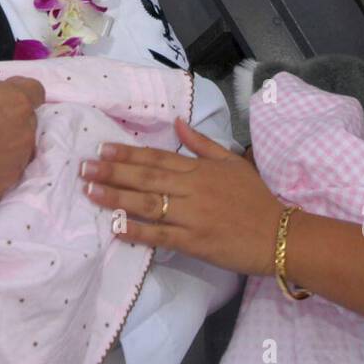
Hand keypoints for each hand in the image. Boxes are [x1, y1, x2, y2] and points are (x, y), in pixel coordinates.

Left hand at [80, 117, 280, 276]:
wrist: (280, 235)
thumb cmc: (256, 199)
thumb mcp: (232, 163)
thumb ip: (203, 144)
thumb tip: (177, 122)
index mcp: (200, 169)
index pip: (158, 157)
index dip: (129, 153)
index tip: (103, 148)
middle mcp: (193, 189)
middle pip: (146, 176)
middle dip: (113, 171)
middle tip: (83, 167)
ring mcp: (192, 216)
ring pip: (147, 203)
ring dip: (116, 196)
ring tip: (89, 191)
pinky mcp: (194, 241)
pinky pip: (159, 235)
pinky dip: (136, 231)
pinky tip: (115, 227)